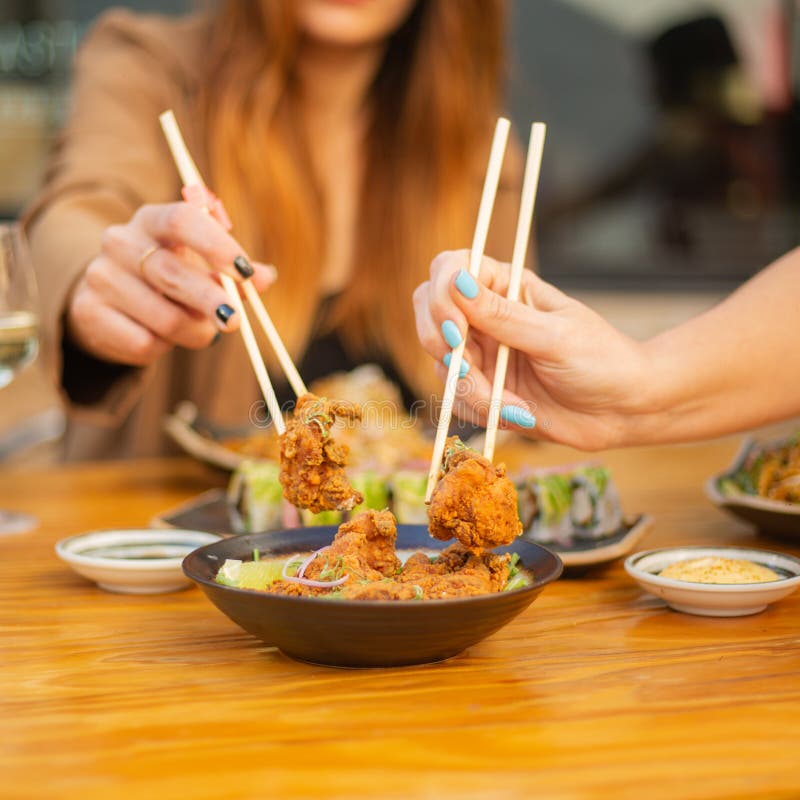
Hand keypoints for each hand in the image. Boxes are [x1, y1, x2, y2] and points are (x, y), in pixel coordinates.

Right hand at [66, 202, 275, 365]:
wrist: (113, 302)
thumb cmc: (171, 280)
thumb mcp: (204, 267)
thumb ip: (236, 272)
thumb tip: (265, 277)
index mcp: (152, 220)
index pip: (182, 220)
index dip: (216, 246)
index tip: (244, 273)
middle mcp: (120, 242)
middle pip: (170, 272)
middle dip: (210, 300)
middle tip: (235, 321)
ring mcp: (99, 277)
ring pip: (163, 317)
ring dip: (194, 332)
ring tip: (201, 331)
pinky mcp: (88, 313)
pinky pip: (143, 342)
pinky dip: (164, 348)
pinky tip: (163, 338)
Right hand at [413, 250, 650, 449]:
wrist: (623, 410)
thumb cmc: (601, 361)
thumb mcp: (554, 336)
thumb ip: (502, 315)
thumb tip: (456, 281)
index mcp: (506, 286)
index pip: (450, 270)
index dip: (441, 295)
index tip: (456, 329)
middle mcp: (486, 316)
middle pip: (429, 314)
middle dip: (442, 345)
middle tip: (468, 369)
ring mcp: (482, 353)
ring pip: (441, 363)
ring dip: (471, 390)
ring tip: (516, 406)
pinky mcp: (482, 389)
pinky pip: (456, 398)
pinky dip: (480, 410)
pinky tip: (519, 415)